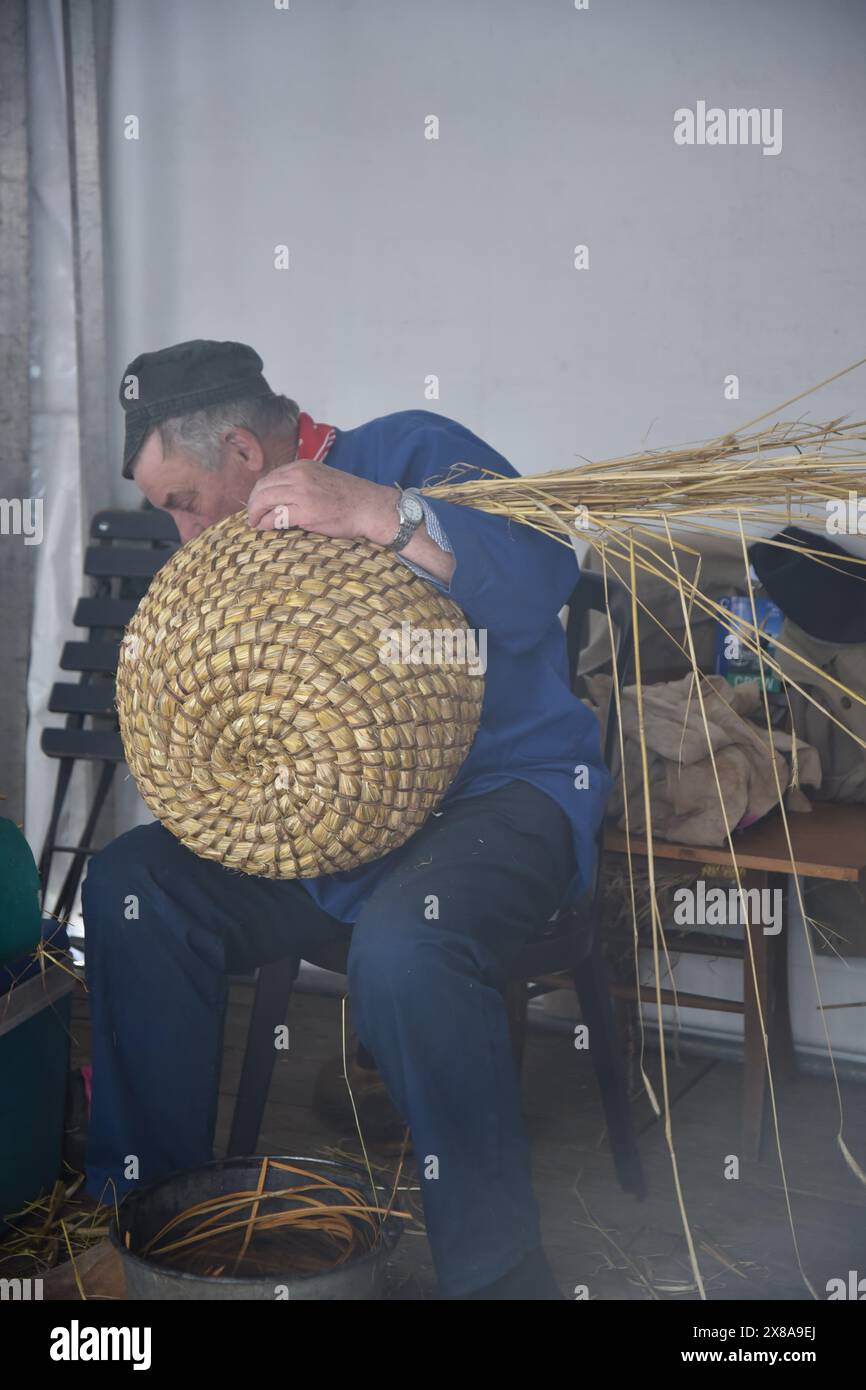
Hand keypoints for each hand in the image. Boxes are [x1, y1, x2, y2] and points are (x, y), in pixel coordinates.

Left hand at [246, 461, 396, 541]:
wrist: (370, 507)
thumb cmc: (350, 497)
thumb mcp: (322, 478)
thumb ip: (301, 482)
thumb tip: (280, 495)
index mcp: (303, 467)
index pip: (270, 477)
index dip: (259, 492)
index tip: (258, 504)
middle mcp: (300, 476)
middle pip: (263, 487)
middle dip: (253, 503)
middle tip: (252, 517)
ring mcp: (302, 493)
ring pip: (265, 500)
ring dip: (255, 513)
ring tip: (255, 523)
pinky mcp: (306, 512)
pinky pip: (276, 516)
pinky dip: (267, 522)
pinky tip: (266, 527)